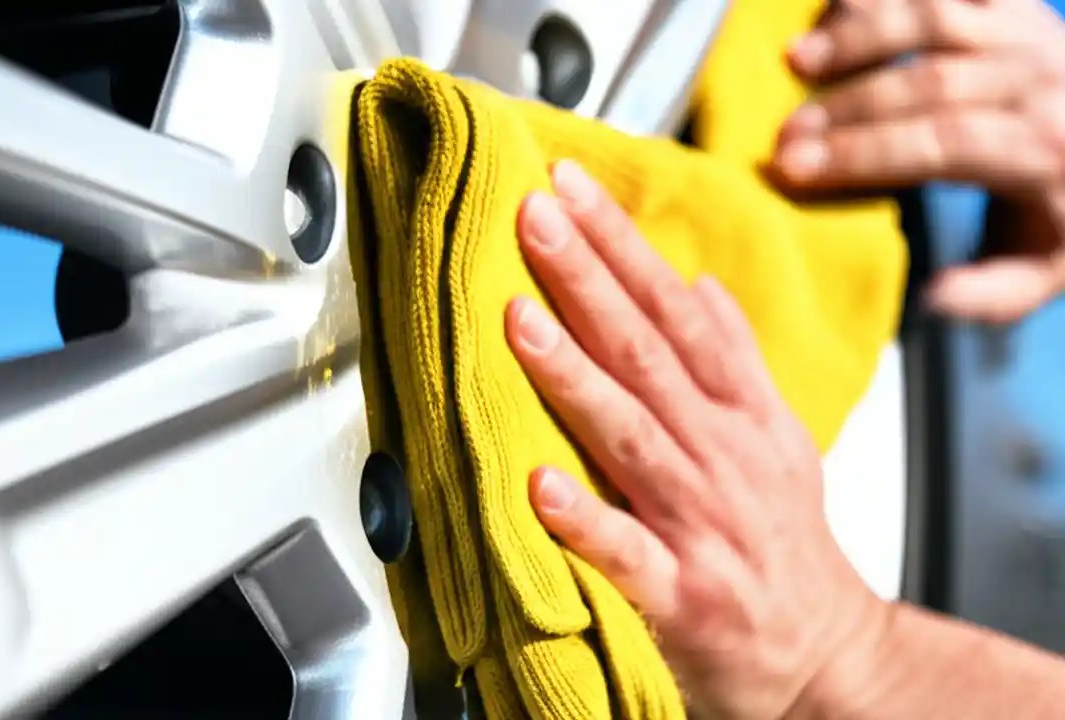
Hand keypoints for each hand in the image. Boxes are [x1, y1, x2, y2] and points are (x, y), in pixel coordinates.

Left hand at [505, 161, 888, 718]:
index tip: (569, 186)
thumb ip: (735, 358)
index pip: (675, 309)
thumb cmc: (784, 539)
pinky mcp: (684, 596)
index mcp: (739, 411)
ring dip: (575, 376)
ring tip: (519, 321)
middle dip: (589, 279)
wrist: (825, 652)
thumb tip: (700, 282)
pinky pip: (630, 555)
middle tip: (534, 215)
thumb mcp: (776, 435)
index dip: (622, 245)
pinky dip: (589, 520)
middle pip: (649, 353)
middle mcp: (721, 454)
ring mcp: (702, 523)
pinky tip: (541, 486)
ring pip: (634, 436)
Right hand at [774, 0, 1064, 322]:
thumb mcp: (1048, 271)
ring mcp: (1027, 31)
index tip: (795, 172)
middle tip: (782, 136)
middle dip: (846, 108)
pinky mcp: (1012, 4)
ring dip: (858, 37)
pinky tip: (832, 11)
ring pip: (933, 19)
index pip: (943, 143)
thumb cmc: (1064, 209)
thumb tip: (932, 298)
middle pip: (930, 83)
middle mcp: (1038, 79)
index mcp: (1043, 149)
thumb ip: (992, 295)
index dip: (865, 153)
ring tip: (795, 59)